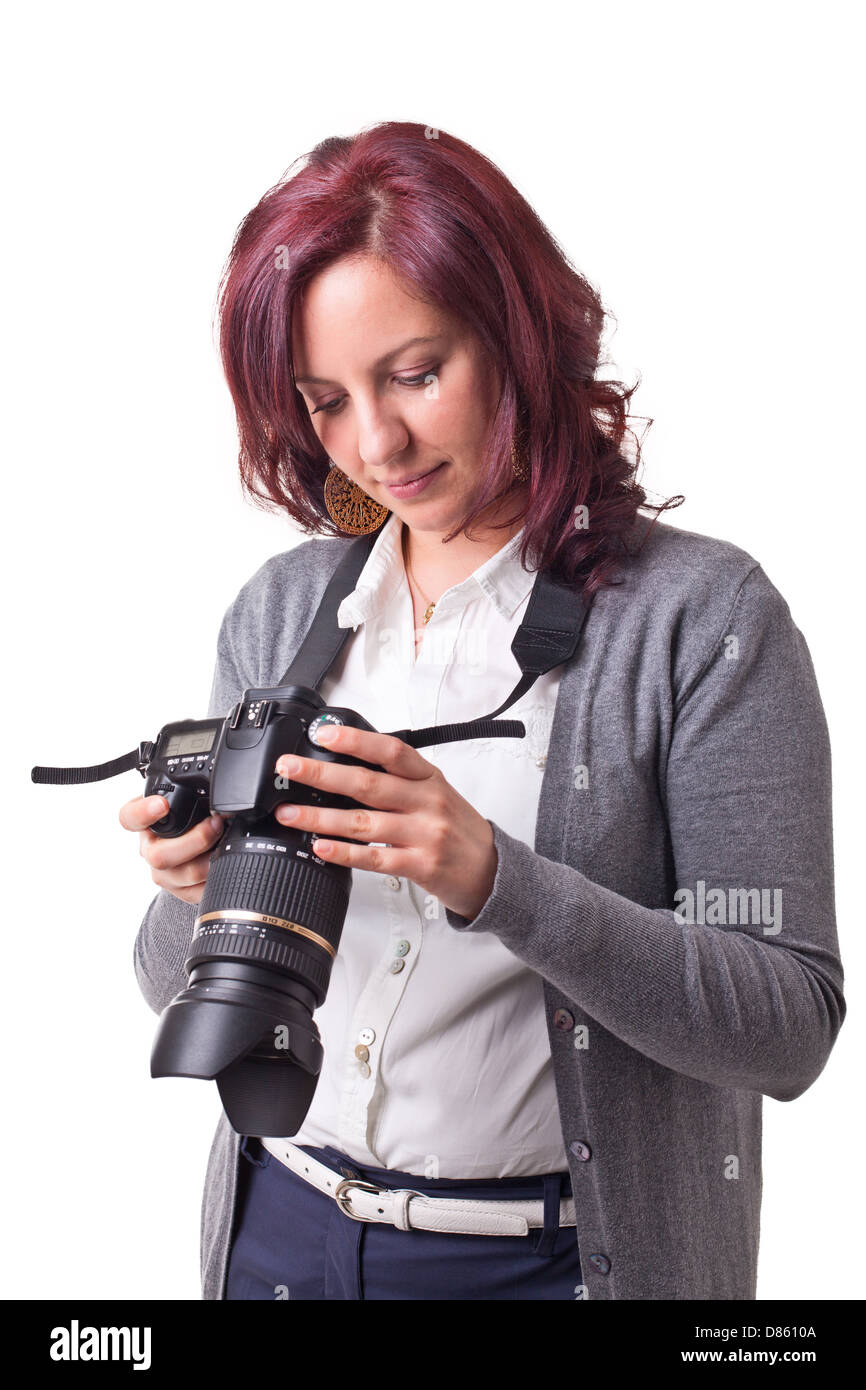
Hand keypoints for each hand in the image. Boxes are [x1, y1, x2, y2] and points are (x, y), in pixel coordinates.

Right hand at [118, 794, 224, 904]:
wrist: (197, 851)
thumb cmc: (190, 822)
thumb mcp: (187, 801)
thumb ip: (193, 793)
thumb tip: (218, 785)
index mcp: (145, 825)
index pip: (129, 818)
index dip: (142, 812)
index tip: (161, 804)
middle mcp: (151, 851)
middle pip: (160, 856)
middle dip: (196, 839)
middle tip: (216, 824)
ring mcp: (165, 874)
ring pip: (186, 874)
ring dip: (212, 858)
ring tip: (227, 843)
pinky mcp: (183, 892)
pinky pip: (201, 890)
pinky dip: (219, 876)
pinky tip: (226, 863)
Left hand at [274, 724, 497, 921]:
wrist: (492, 871)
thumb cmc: (457, 830)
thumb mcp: (437, 793)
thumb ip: (400, 779)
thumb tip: (347, 764)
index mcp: (429, 778)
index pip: (391, 751)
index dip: (356, 740)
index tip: (323, 733)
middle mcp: (427, 802)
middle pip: (368, 783)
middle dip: (322, 773)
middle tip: (289, 767)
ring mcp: (424, 834)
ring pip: (364, 822)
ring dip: (320, 816)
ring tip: (289, 813)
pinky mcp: (420, 865)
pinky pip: (374, 858)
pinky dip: (344, 852)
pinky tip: (320, 847)